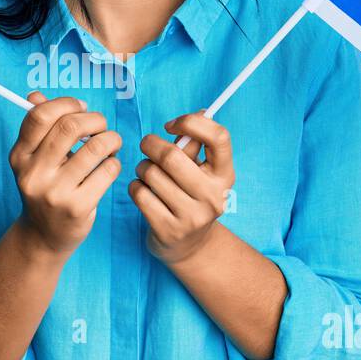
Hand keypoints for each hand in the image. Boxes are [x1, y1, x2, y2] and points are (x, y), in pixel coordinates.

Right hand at [10, 91, 122, 256]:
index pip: (40, 116)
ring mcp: (55, 193)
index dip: (66, 104)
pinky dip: (115, 162)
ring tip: (111, 143)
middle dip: (95, 119)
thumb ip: (37, 128)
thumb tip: (35, 95)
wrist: (43, 236)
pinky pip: (108, 171)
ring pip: (95, 148)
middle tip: (102, 125)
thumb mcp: (33, 160)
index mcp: (19, 156)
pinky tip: (110, 166)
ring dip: (111, 139)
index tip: (81, 108)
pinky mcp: (78, 208)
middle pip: (70, 127)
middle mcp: (33, 174)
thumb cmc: (45, 188)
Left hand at [129, 110, 234, 265]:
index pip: (219, 137)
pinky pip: (140, 193)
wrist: (190, 247)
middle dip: (151, 145)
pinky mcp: (169, 229)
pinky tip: (142, 190)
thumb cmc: (191, 197)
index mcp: (225, 175)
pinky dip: (135, 186)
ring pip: (151, 174)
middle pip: (172, 155)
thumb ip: (196, 145)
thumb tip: (199, 112)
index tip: (171, 124)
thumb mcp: (201, 173)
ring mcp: (192, 216)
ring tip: (146, 172)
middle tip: (146, 145)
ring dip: (142, 167)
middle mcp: (213, 196)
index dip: (192, 122)